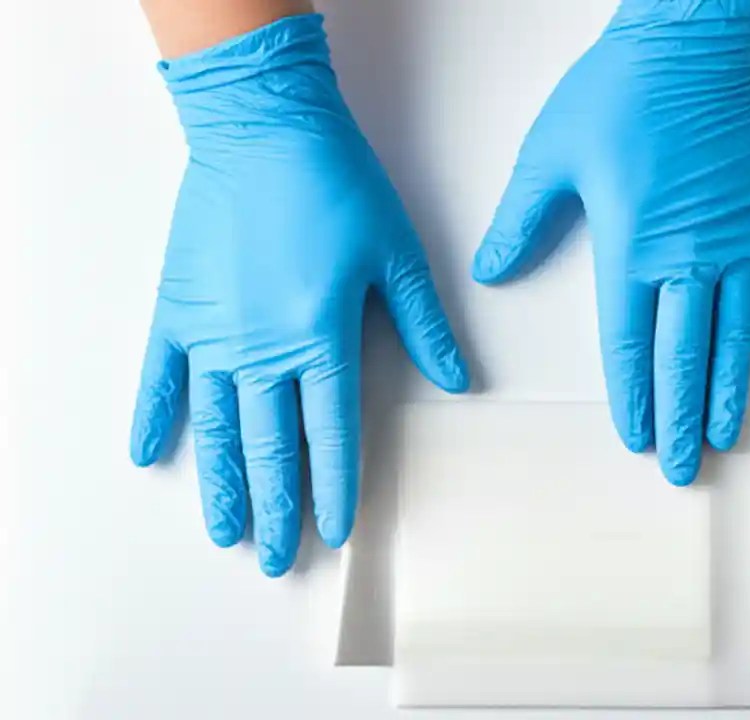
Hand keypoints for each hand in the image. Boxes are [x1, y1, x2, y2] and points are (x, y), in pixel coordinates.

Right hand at [129, 15, 468, 576]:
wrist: (263, 128)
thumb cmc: (336, 185)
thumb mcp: (398, 256)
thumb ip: (423, 327)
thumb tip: (459, 381)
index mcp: (320, 339)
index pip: (330, 436)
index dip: (335, 489)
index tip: (335, 531)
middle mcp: (260, 349)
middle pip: (269, 448)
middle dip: (278, 509)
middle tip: (279, 559)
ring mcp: (212, 332)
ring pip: (215, 428)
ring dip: (222, 485)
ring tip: (226, 534)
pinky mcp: (178, 308)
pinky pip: (160, 378)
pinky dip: (155, 419)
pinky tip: (150, 459)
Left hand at [473, 1, 749, 484]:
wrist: (691, 44)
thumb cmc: (620, 93)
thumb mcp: (549, 156)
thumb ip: (522, 222)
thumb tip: (492, 271)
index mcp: (630, 251)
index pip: (629, 348)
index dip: (633, 400)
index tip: (637, 440)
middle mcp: (689, 260)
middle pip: (685, 358)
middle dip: (682, 421)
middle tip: (685, 469)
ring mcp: (738, 242)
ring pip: (735, 336)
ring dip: (729, 392)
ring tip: (727, 436)